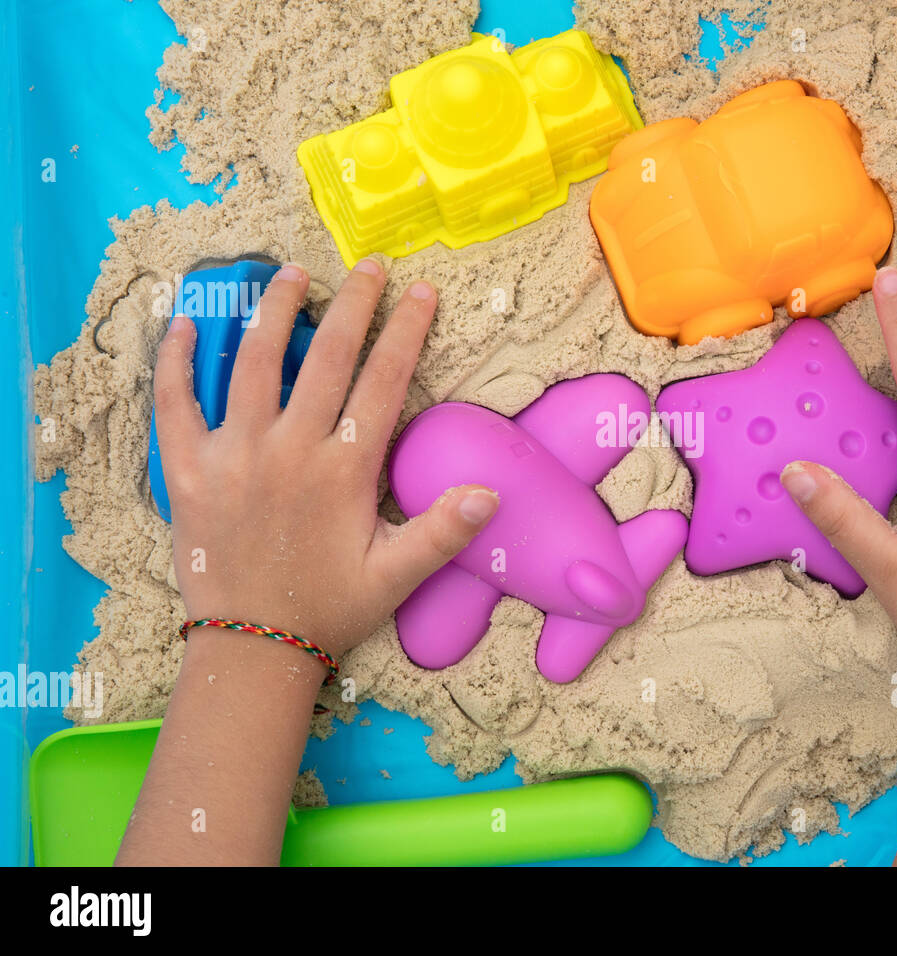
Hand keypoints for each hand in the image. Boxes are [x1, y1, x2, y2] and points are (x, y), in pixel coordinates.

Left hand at [153, 259, 498, 659]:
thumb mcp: (396, 576)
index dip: (405, 331)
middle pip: (325, 358)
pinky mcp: (189, 470)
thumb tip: (489, 491)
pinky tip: (186, 323)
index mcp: (343, 470)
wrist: (251, 648)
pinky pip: (176, 403)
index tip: (419, 291)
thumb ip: (442, 531)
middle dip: (353, 305)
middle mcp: (290, 449)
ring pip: (253, 365)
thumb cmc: (329, 609)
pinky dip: (178, 361)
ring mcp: (235, 454)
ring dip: (274, 314)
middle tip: (367, 266)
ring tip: (289, 275)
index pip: (382, 382)